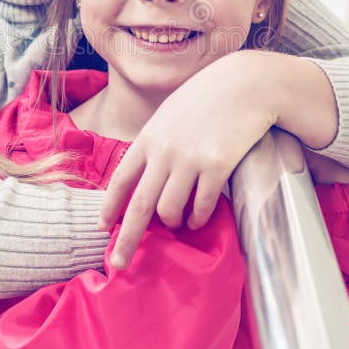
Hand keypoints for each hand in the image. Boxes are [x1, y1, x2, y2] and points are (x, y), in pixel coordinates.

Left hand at [100, 50, 281, 268]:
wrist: (245, 83)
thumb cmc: (206, 96)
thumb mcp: (170, 113)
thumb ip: (156, 142)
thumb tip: (144, 175)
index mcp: (149, 138)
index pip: (120, 181)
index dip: (109, 208)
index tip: (103, 228)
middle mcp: (164, 152)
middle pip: (139, 207)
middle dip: (126, 240)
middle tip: (117, 264)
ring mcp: (190, 160)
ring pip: (171, 211)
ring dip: (173, 223)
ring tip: (180, 222)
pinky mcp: (218, 167)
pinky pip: (202, 206)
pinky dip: (198, 218)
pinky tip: (198, 217)